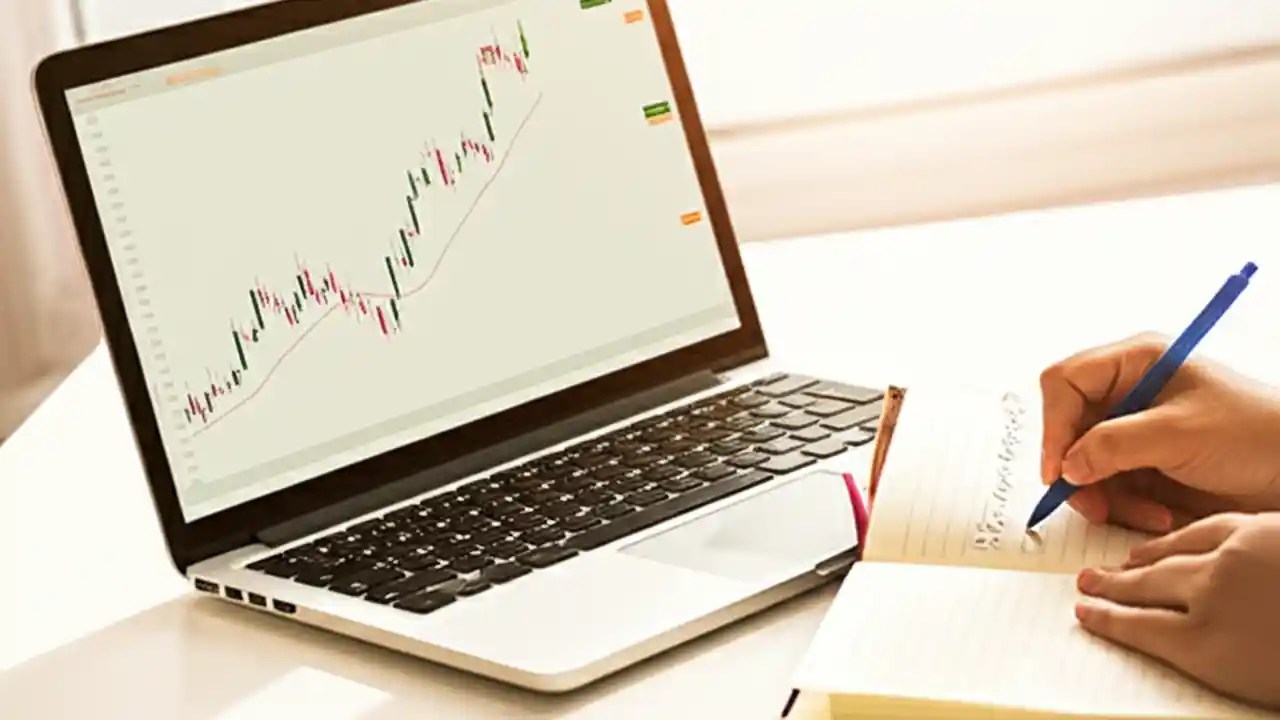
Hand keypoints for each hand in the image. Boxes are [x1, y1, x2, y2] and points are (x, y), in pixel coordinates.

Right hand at [1039, 333, 1279, 532]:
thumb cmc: (1257, 433)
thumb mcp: (1181, 433)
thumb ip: (1115, 445)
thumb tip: (1066, 465)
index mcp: (1135, 362)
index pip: (1065, 382)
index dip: (1054, 424)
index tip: (1058, 468)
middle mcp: (1128, 393)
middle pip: (1068, 429)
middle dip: (1080, 471)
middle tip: (1094, 504)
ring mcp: (1135, 431)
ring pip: (1085, 466)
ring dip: (1109, 497)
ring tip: (1150, 515)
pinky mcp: (1144, 465)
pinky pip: (1110, 489)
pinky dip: (1128, 508)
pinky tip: (1162, 515)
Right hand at [1074, 512, 1279, 708]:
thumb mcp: (1257, 686)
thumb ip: (1211, 661)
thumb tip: (1180, 647)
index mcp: (1210, 647)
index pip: (1141, 631)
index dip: (1109, 621)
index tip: (1086, 613)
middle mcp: (1214, 596)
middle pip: (1149, 588)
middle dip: (1115, 587)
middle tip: (1089, 582)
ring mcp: (1240, 557)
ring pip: (1175, 553)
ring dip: (1145, 559)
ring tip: (1127, 562)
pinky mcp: (1266, 529)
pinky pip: (1213, 527)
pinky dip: (1184, 535)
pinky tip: (1176, 537)